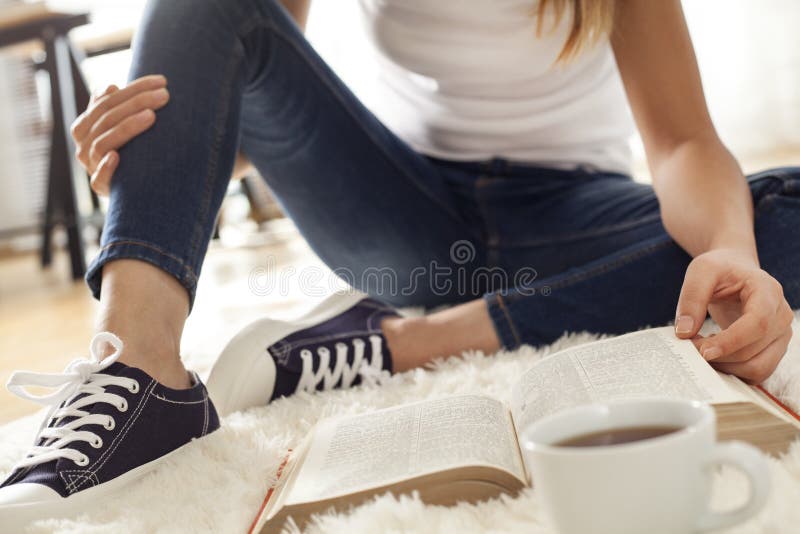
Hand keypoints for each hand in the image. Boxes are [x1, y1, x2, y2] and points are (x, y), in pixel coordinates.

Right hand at [70, 75, 168, 195]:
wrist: (134, 190)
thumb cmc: (130, 152)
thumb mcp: (123, 127)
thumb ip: (114, 108)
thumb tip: (110, 87)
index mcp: (85, 127)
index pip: (106, 102)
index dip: (133, 90)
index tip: (161, 81)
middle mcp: (84, 146)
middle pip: (106, 119)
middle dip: (136, 103)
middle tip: (164, 96)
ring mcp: (91, 167)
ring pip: (102, 143)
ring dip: (127, 128)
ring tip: (152, 116)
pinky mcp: (101, 188)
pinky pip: (99, 178)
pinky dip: (106, 167)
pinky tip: (117, 156)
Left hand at [674, 248, 793, 383]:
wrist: (734, 270)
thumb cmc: (719, 268)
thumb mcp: (701, 271)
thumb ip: (691, 299)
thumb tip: (684, 333)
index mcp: (768, 291)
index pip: (758, 324)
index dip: (731, 342)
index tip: (702, 351)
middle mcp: (781, 316)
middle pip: (755, 351)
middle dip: (719, 356)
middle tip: (689, 348)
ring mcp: (781, 335)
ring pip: (758, 368)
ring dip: (726, 368)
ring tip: (702, 350)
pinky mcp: (773, 349)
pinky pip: (757, 372)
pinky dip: (733, 372)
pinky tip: (715, 355)